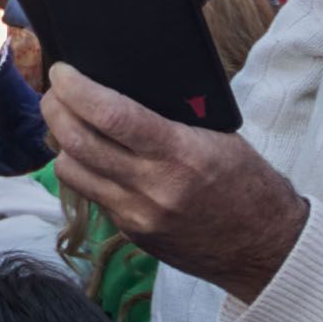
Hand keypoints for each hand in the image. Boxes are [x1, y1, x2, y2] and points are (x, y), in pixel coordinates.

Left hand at [41, 65, 307, 300]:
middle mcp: (153, 188)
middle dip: (55, 109)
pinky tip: (95, 158)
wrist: (267, 249)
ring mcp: (138, 216)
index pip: (111, 116)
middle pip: (78, 143)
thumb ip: (170, 118)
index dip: (76, 90)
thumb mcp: (219, 138)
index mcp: (180, 154)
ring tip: (69, 123)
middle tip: (55, 92)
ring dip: (62, 143)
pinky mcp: (132, 235)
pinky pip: (91, 196)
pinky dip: (85, 171)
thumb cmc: (249, 184)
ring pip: (71, 172)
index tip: (62, 72)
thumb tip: (121, 87)